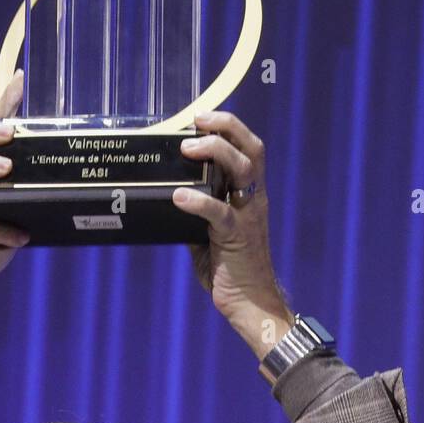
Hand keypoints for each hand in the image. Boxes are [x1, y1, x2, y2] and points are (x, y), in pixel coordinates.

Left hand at [173, 111, 293, 351]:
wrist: (251, 304)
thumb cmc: (231, 271)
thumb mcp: (209, 236)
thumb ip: (197, 215)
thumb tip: (169, 199)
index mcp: (250, 196)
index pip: (249, 149)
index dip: (229, 127)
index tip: (201, 118)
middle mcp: (254, 200)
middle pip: (252, 149)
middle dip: (226, 127)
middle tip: (197, 122)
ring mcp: (249, 216)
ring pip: (243, 170)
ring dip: (216, 152)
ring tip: (188, 148)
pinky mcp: (238, 237)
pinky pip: (219, 212)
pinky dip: (198, 201)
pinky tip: (178, 197)